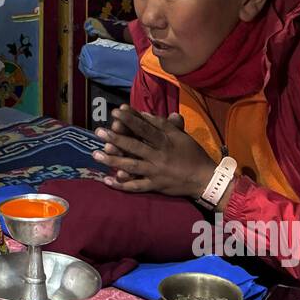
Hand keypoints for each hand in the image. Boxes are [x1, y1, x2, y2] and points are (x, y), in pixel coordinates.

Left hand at [93, 105, 218, 196]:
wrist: (204, 178)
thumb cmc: (192, 153)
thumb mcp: (180, 135)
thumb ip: (162, 125)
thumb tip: (143, 114)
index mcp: (165, 142)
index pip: (145, 128)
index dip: (130, 120)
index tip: (115, 112)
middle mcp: (158, 157)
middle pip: (134, 146)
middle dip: (115, 139)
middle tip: (99, 131)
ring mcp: (156, 173)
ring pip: (131, 166)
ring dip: (113, 161)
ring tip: (95, 155)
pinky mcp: (155, 186)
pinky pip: (136, 187)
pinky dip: (122, 185)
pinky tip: (108, 181)